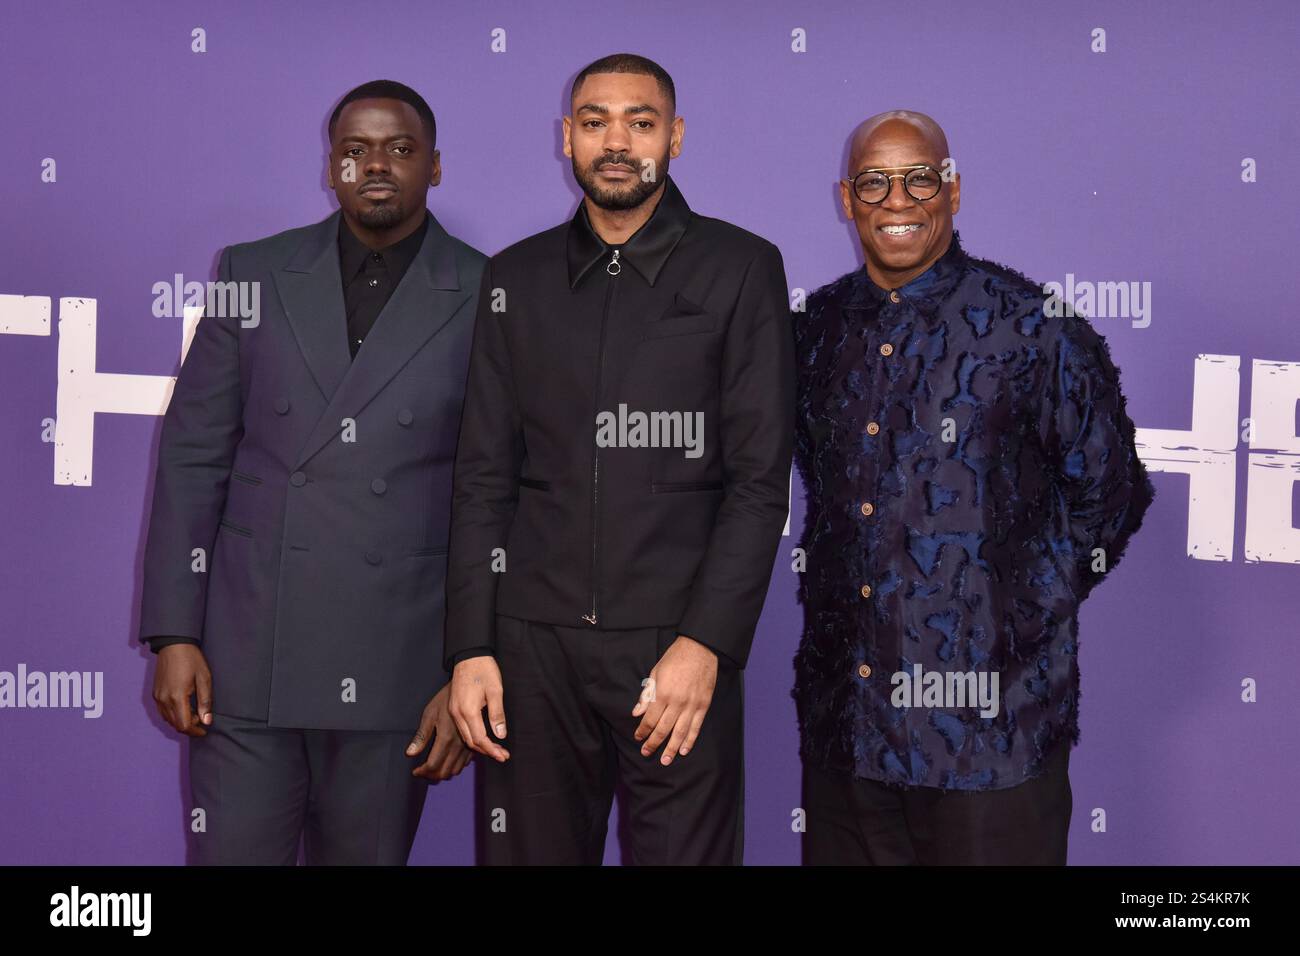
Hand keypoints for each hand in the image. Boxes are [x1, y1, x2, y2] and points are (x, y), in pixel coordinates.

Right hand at [152, 644, 212, 736]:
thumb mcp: (204, 678)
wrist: (173, 645)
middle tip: (202, 720)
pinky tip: (183, 708)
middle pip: (175, 724)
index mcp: (177, 697)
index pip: (184, 724)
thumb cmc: (191, 659)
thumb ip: (205, 701)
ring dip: (181, 721)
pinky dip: (173, 715)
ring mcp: (157, 697)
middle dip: (189, 727)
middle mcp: (164, 699)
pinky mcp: (155, 693)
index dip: (195, 731)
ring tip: (195, 713)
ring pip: (168, 720)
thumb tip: (207, 721)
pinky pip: (162, 711)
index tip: (204, 730)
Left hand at [406, 682, 472, 780]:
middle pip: (444, 771)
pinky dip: (454, 767)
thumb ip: (421, 737)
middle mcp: (458, 745)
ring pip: (455, 770)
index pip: (433, 765)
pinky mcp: (473, 743)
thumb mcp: (429, 714)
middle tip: (423, 771)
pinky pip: (465, 763)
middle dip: (432, 775)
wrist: (467, 690)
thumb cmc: (445, 700)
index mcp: (445, 738)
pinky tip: (447, 761)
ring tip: (433, 768)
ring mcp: (468, 745)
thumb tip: (410, 753)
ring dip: (443, 773)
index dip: (422, 772)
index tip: (416, 771)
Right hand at [448, 655, 509, 762]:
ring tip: (496, 749)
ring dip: (480, 745)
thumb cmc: (484, 670)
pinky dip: (473, 736)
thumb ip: (497, 714)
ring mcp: (453, 711)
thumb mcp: (496, 690)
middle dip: (486, 751)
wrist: (469, 655)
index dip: (491, 750)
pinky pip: (462, 728)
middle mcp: (456, 714)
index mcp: (467, 710)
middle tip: (502, 755)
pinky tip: (483, 738)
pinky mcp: (453, 707)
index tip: (502, 756)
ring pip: (465, 736)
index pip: (479, 738)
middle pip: (470, 741)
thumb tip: (500, 735)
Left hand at [631, 635, 716, 765]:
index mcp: (663, 693)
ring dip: (671, 748)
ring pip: (680, 732)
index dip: (643, 730)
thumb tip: (636, 712)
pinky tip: (684, 750)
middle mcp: (677, 702)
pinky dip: (690, 740)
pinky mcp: (703, 705)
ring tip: (666, 760)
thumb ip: (646, 695)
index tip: (638, 737)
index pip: (650, 719)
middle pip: (663, 729)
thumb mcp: (655, 673)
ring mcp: (692, 705)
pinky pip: (696, 727)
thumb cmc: (675, 658)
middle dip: (653, 743)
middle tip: (646, 753)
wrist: (700, 648)